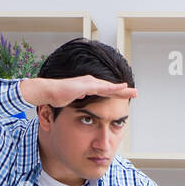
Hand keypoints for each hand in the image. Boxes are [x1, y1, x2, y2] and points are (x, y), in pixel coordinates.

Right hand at [18, 75, 136, 108]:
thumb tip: (83, 102)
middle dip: (123, 90)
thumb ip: (80, 100)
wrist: (48, 92)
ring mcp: (89, 83)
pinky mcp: (86, 85)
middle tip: (136, 93)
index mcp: (88, 87)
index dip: (116, 94)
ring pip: (109, 86)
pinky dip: (113, 88)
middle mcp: (90, 83)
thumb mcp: (72, 101)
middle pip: (110, 88)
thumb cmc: (57, 97)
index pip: (105, 91)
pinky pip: (102, 88)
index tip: (126, 96)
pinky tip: (122, 88)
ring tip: (133, 91)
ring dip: (121, 89)